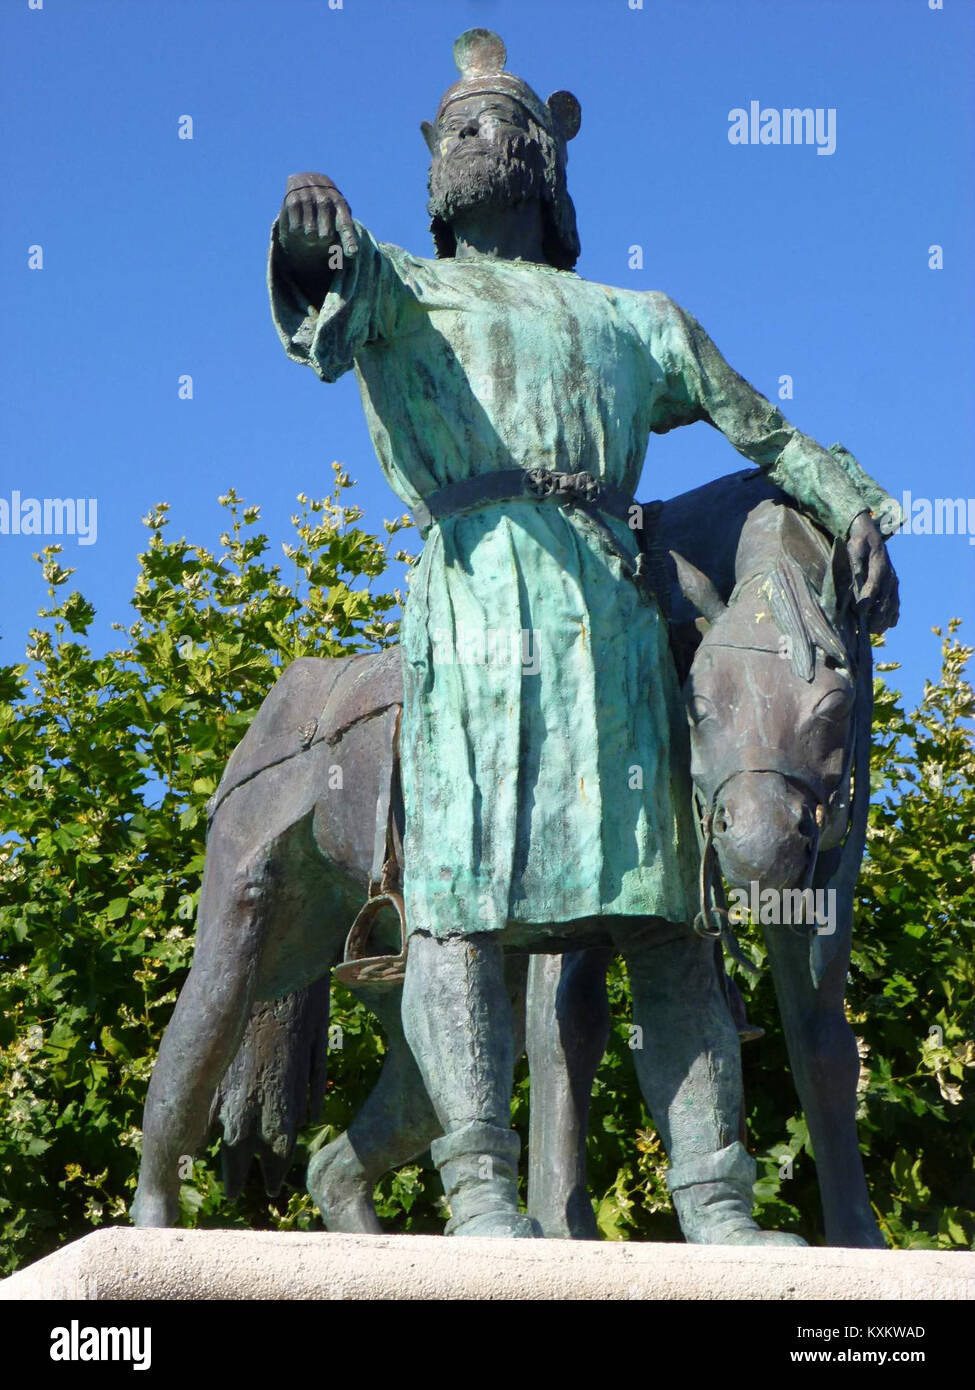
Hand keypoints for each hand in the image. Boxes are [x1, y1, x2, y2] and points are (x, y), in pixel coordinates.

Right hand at [279, 172, 358, 258]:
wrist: (307, 179)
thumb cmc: (327, 206)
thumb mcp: (339, 215)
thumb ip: (346, 234)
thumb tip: (352, 254)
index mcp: (340, 204)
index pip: (345, 225)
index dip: (349, 240)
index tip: (353, 254)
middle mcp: (325, 199)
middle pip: (326, 236)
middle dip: (323, 240)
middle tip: (322, 230)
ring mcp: (308, 198)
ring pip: (310, 234)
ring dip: (309, 235)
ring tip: (310, 224)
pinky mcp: (293, 200)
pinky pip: (296, 229)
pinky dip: (297, 230)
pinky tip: (299, 220)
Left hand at [846, 510, 898, 633]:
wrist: (870, 536)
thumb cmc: (859, 543)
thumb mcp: (854, 549)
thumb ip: (855, 564)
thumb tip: (855, 580)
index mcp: (880, 565)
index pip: (874, 586)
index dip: (867, 600)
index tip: (858, 612)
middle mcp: (890, 575)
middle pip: (886, 599)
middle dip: (878, 616)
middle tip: (868, 629)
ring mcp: (893, 581)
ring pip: (893, 603)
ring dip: (886, 619)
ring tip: (877, 631)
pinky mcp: (893, 586)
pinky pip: (896, 602)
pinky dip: (893, 615)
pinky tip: (889, 626)